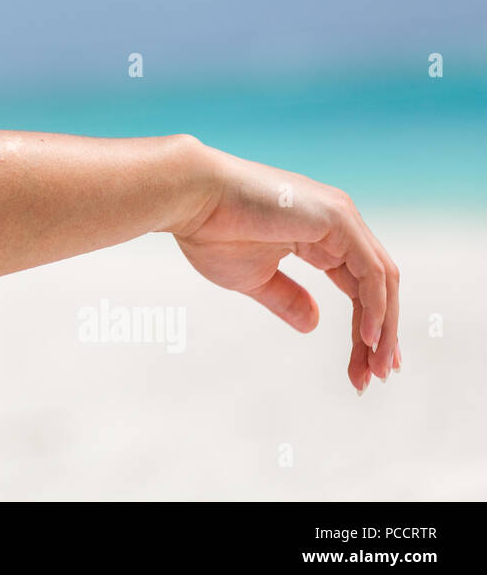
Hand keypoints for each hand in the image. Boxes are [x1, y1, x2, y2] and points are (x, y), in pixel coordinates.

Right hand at [170, 143, 401, 393]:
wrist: (191, 197)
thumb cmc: (211, 231)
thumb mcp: (254, 278)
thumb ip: (288, 299)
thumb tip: (314, 325)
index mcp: (321, 235)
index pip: (359, 288)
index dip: (365, 328)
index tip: (365, 367)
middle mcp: (338, 224)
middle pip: (376, 287)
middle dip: (380, 334)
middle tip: (376, 377)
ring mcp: (340, 218)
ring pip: (381, 280)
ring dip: (383, 327)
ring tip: (375, 367)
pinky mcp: (337, 218)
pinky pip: (370, 271)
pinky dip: (375, 306)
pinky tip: (367, 339)